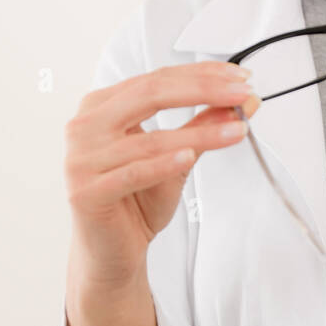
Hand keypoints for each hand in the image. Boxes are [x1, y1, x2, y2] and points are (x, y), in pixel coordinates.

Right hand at [64, 61, 259, 287]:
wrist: (112, 252)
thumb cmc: (138, 200)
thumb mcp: (178, 155)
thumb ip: (204, 125)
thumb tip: (244, 101)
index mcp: (102, 106)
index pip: (157, 78)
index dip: (201, 74)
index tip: (239, 76)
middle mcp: (85, 126)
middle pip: (151, 94)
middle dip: (203, 90)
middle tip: (241, 92)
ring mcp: (81, 159)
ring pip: (151, 138)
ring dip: (200, 132)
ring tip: (236, 129)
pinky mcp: (86, 192)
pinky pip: (133, 172)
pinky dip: (164, 163)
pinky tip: (190, 155)